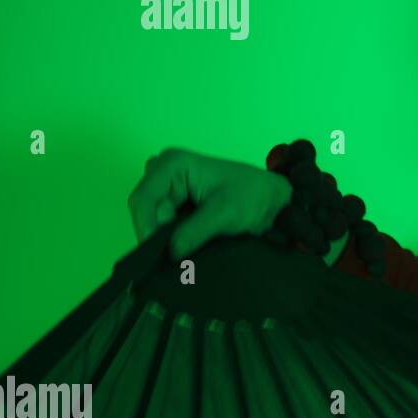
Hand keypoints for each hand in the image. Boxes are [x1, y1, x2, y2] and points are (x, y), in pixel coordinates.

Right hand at [127, 148, 293, 260]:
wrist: (274, 201)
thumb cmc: (254, 196)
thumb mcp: (226, 213)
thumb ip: (196, 231)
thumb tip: (171, 252)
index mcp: (173, 164)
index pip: (143, 199)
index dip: (147, 227)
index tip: (161, 254)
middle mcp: (164, 172)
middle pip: (145, 211)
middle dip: (160, 234)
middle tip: (180, 254)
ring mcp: (169, 188)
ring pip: (153, 221)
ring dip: (167, 237)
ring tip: (187, 250)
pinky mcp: (176, 203)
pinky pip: (163, 225)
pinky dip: (173, 237)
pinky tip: (186, 247)